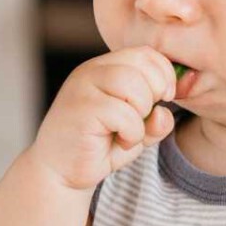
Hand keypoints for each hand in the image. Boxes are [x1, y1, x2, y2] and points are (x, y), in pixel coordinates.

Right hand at [33, 46, 176, 190]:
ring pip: (132, 83)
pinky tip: (121, 142)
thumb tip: (163, 113)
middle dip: (155, 91)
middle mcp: (91, 71)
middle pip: (140, 63)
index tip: (165, 98)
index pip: (145, 52)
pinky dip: (133, 132)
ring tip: (132, 131)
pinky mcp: (80, 109)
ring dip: (143, 111)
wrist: (60, 172)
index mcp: (104, 68)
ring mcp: (83, 88)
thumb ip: (156, 121)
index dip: (164, 73)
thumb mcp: (137, 132)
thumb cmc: (99, 147)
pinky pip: (122, 112)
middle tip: (145, 117)